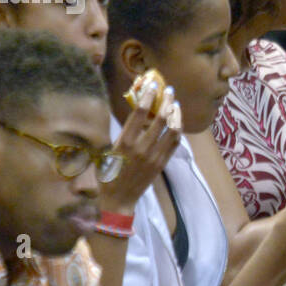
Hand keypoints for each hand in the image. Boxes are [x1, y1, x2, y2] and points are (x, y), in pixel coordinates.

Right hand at [101, 92, 180, 212]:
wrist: (118, 200)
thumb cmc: (108, 175)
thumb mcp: (108, 151)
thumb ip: (123, 133)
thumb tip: (135, 114)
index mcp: (124, 143)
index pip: (139, 114)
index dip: (147, 97)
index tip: (152, 85)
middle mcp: (141, 148)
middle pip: (159, 119)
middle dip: (166, 101)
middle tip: (169, 90)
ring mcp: (154, 157)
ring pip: (171, 130)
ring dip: (175, 114)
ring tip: (175, 104)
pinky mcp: (161, 164)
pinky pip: (174, 143)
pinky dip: (177, 130)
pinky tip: (177, 121)